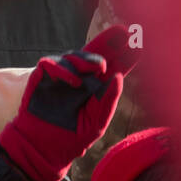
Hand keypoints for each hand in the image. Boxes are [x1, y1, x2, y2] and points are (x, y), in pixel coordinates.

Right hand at [0, 25, 139, 180]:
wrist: (43, 148)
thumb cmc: (72, 139)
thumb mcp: (97, 122)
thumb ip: (108, 100)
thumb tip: (118, 76)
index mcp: (95, 89)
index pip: (111, 67)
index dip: (124, 55)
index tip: (139, 44)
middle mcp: (79, 79)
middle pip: (94, 54)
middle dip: (109, 42)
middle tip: (124, 32)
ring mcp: (60, 77)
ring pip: (74, 56)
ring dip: (87, 58)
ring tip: (98, 68)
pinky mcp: (41, 78)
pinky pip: (51, 63)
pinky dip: (63, 69)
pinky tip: (74, 82)